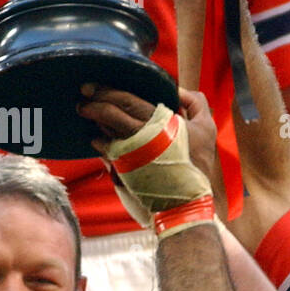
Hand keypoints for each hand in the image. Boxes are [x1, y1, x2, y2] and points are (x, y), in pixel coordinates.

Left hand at [77, 84, 216, 186]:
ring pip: (106, 129)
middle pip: (113, 112)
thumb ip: (195, 103)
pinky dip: (99, 141)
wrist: (188, 203)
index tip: (94, 87)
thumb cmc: (198, 164)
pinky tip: (95, 136)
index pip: (128, 101)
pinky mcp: (124, 170)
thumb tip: (176, 89)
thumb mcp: (206, 128)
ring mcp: (131, 154)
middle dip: (95, 101)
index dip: (108, 92)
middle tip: (83, 94)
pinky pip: (105, 150)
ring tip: (85, 110)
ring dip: (94, 118)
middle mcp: (144, 137)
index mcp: (163, 123)